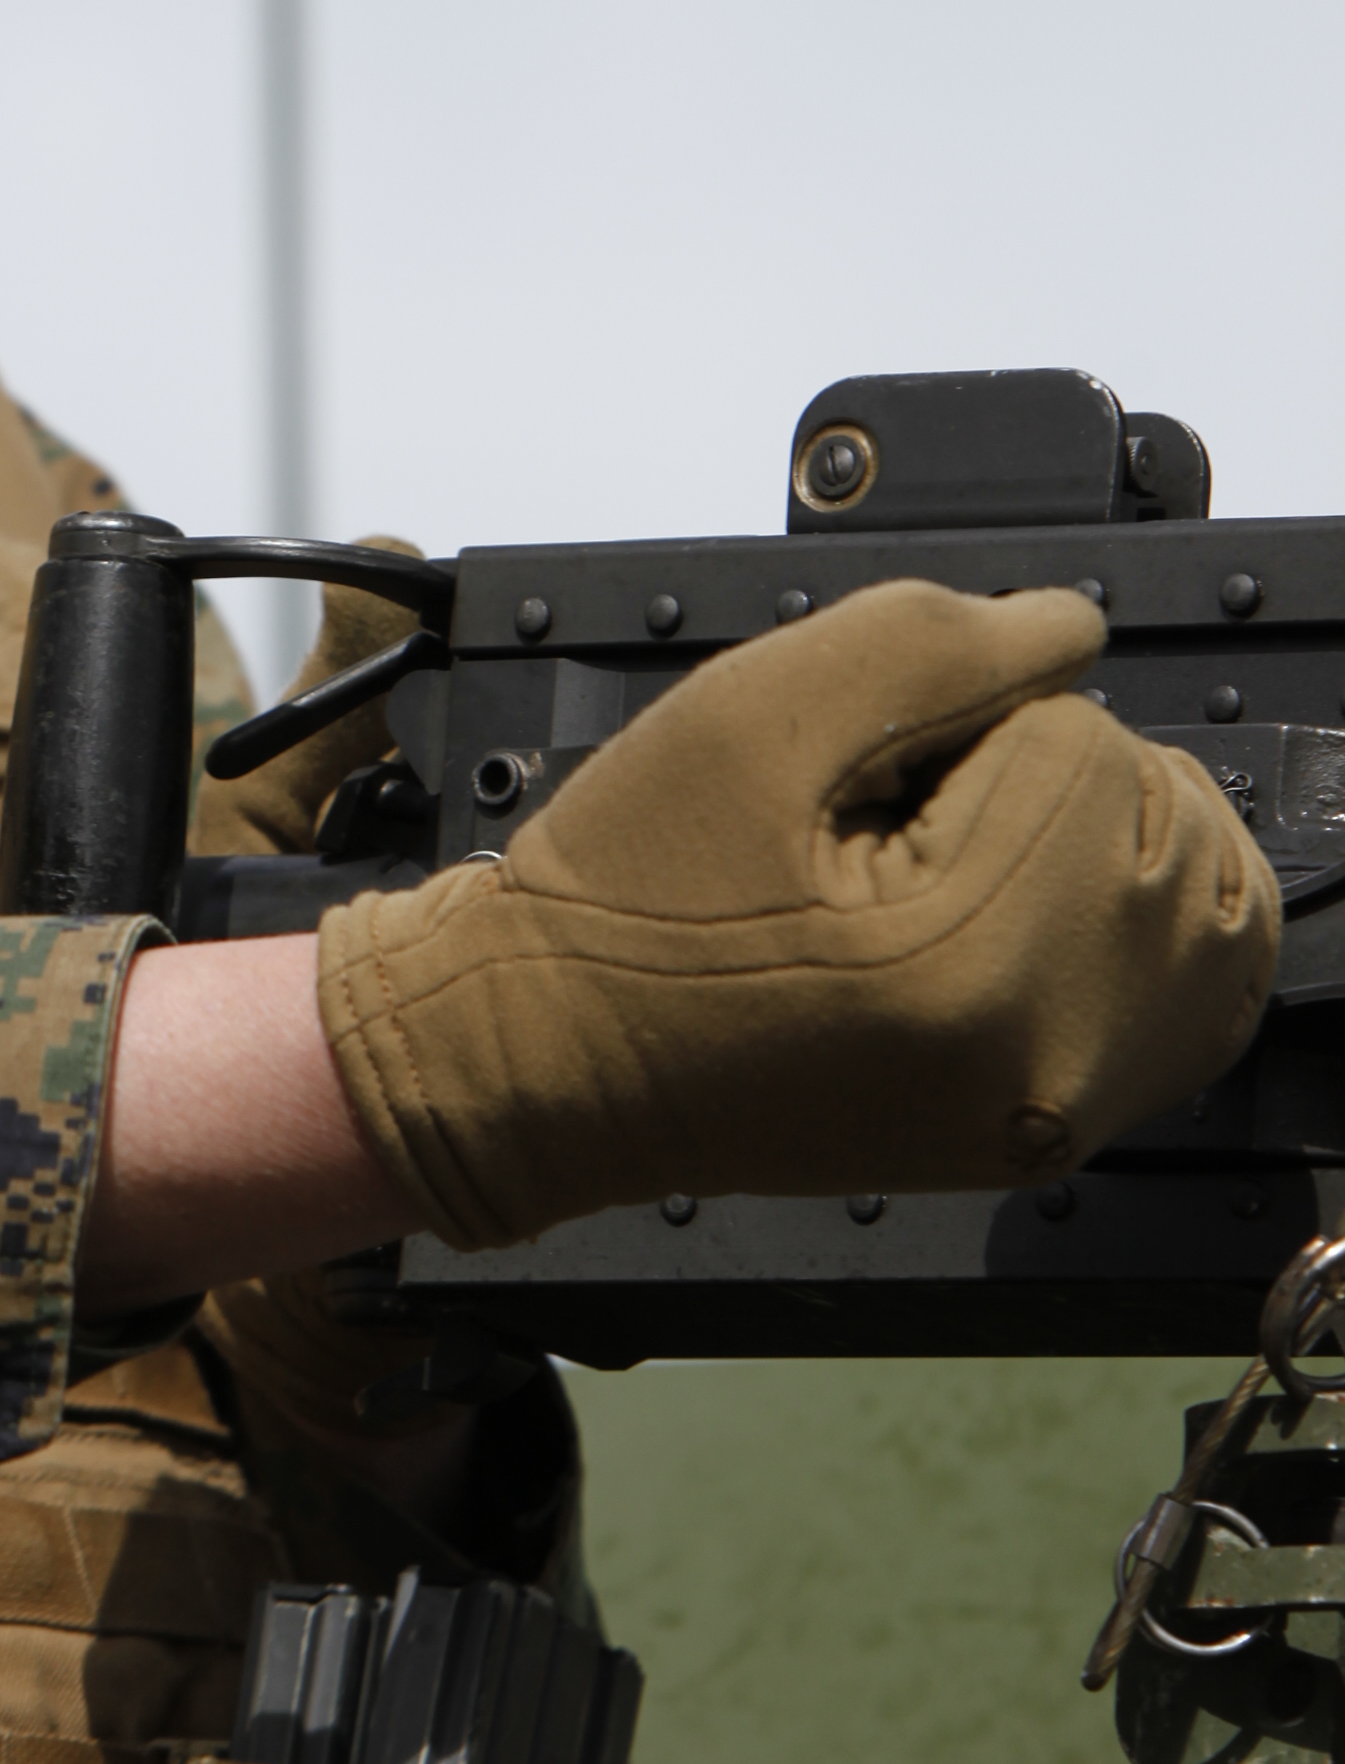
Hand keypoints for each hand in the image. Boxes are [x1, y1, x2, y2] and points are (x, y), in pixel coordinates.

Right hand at [314, 578, 1278, 1247]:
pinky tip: (1036, 906)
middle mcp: (1036, 1064)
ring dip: (1117, 847)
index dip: (987, 715)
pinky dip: (1143, 927)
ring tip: (981, 854)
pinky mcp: (1048, 1132)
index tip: (876, 767)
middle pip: (1174, 828)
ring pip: (1215, 915)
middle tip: (919, 810)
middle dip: (1063, 780)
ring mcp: (1053, 1114)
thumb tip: (1068, 630)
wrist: (549, 1058)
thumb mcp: (749, 713)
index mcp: (961, 965)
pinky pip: (1193, 1002)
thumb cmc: (624, 905)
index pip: (1092, 750)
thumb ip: (933, 638)